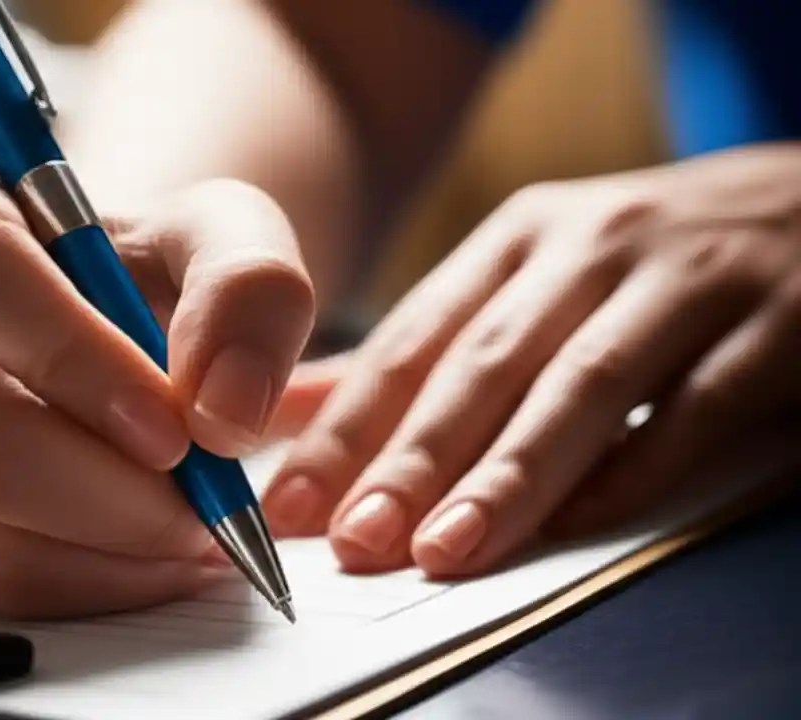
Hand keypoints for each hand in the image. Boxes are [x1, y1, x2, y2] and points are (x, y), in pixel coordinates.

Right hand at [0, 169, 316, 616]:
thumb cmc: (127, 275)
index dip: (72, 360)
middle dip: (115, 498)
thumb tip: (227, 410)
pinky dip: (78, 588)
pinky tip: (131, 551)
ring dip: (111, 556)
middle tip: (204, 508)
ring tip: (186, 529)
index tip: (172, 429)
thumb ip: (248, 287)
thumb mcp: (211, 236)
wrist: (71, 326)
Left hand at [262, 144, 800, 576]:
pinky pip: (694, 409)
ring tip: (443, 549)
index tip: (291, 502)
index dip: (347, 424)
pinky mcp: (779, 324)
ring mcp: (687, 282)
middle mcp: (592, 246)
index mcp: (519, 237)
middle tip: (354, 538)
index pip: (415, 337)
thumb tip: (302, 411)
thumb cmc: (644, 264)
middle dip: (411, 457)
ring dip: (508, 475)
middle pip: (485, 361)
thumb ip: (428, 345)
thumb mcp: (533, 274)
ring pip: (582, 385)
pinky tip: (573, 524)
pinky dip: (632, 470)